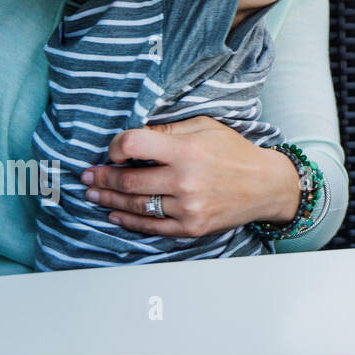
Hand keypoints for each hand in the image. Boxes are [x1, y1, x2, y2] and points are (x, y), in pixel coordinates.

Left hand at [81, 116, 300, 237]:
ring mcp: (187, 207)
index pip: (134, 145)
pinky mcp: (190, 227)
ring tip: (94, 194)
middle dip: (102, 178)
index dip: (116, 147)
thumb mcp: (207, 127)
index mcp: (187, 150)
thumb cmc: (236, 152)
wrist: (266, 185)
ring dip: (108, 200)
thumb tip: (136, 136)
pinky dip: (128, 222)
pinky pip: (151, 227)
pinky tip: (115, 215)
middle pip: (128, 181)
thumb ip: (170, 129)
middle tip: (88, 176)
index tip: (113, 151)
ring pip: (135, 206)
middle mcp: (185, 180)